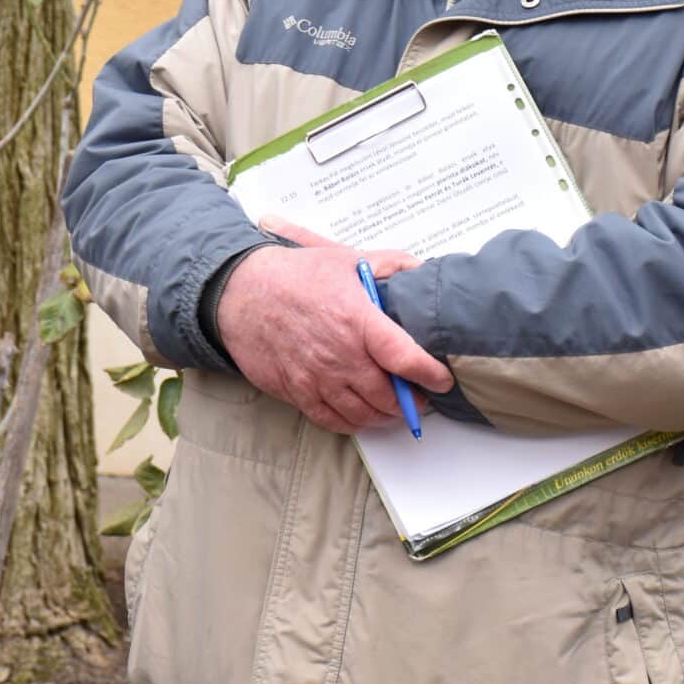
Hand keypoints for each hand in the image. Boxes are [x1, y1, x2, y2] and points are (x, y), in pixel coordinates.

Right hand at [216, 216, 454, 435]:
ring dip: (385, 416)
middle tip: (421, 397)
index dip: (432, 374)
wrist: (240, 293)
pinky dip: (353, 423)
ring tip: (394, 408)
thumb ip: (390, 265)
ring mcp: (317, 378)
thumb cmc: (294, 275)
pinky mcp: (296, 392)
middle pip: (388, 396)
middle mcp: (340, 356)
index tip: (443, 379)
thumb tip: (423, 269)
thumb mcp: (345, 259)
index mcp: (358, 321)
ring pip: (363, 414)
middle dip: (412, 401)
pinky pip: (332, 421)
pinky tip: (361, 415)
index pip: (406, 359)